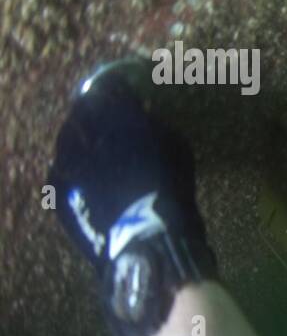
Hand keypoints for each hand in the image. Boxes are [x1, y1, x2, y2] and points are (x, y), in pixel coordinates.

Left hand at [47, 57, 215, 335]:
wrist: (148, 245)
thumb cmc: (171, 195)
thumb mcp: (177, 151)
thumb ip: (158, 128)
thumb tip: (146, 115)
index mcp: (116, 124)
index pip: (109, 93)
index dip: (116, 90)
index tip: (123, 90)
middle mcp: (83, 140)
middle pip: (82, 116)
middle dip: (94, 115)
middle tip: (106, 116)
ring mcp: (66, 168)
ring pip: (67, 143)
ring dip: (80, 141)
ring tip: (95, 147)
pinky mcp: (60, 194)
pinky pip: (61, 171)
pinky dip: (72, 168)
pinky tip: (86, 175)